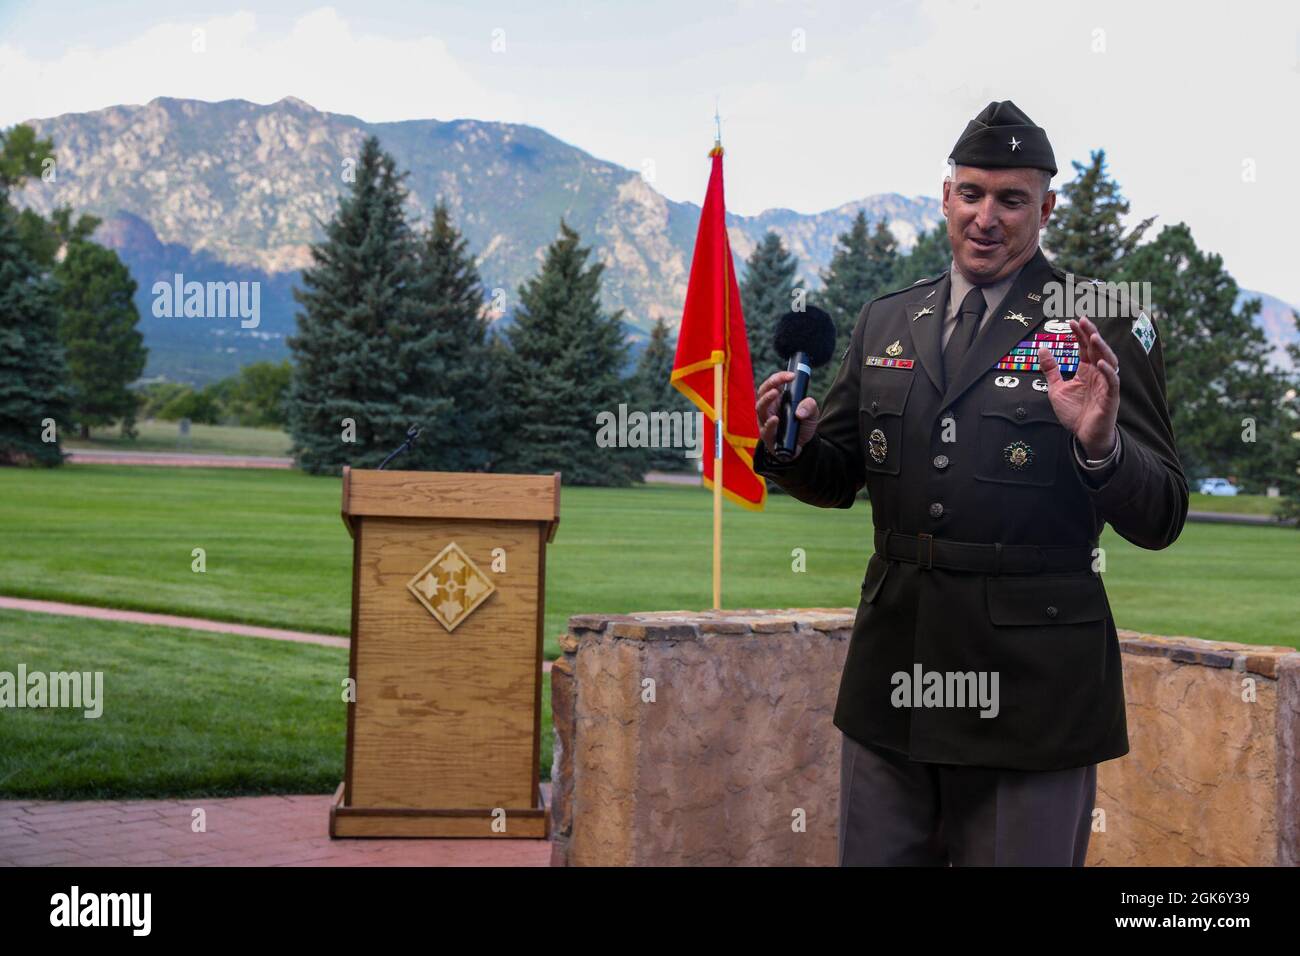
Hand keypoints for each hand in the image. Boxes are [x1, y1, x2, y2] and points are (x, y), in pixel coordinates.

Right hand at [756, 370, 818, 457]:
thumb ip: (810, 406)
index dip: (779, 377)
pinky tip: (775, 419)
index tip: (792, 375)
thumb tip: (800, 411)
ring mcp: (766, 422)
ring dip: (766, 400)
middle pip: (762, 393)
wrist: (802, 447)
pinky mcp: (768, 436)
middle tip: (781, 382)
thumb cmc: (801, 426)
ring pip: (760, 409)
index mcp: (776, 400)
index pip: (772, 384)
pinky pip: (766, 429)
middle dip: (770, 384)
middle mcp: (768, 409)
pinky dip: (770, 424)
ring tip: (775, 393)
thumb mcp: (812, 414)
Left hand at [1037, 315, 1119, 458]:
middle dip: (1091, 334)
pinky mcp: (1111, 397)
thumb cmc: (1074, 412)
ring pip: (1109, 361)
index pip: (1085, 348)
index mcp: (1086, 370)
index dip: (1080, 334)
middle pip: (1097, 350)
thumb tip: (1042, 349)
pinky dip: (1108, 372)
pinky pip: (1112, 382)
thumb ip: (1051, 369)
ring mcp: (1106, 384)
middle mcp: (1098, 374)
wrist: (1083, 435)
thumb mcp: (1056, 388)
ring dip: (1101, 349)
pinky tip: (1101, 363)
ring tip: (1093, 337)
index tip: (1071, 321)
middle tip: (1083, 321)